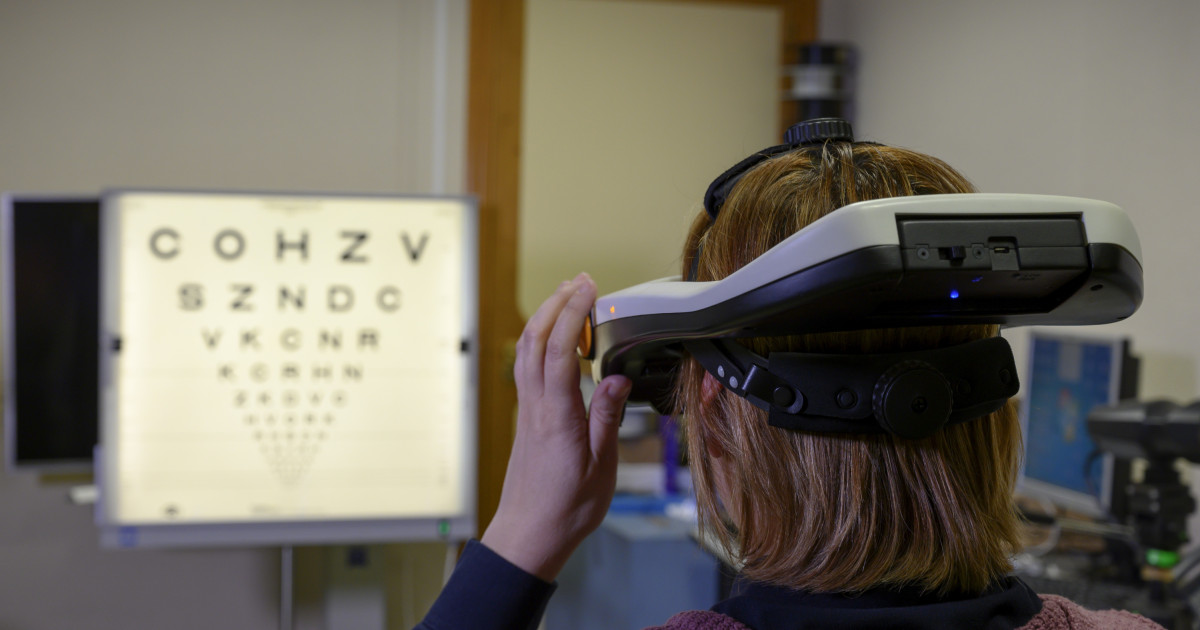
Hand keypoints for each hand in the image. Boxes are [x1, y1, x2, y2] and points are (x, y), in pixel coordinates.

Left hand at [481, 273, 631, 581]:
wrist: (528, 535)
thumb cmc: (566, 509)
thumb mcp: (600, 468)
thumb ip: (607, 420)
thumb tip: (616, 379)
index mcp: (557, 416)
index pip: (561, 351)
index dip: (573, 314)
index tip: (590, 289)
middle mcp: (536, 407)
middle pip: (536, 340)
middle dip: (556, 304)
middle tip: (580, 281)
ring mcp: (527, 411)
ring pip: (526, 351)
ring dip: (544, 318)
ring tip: (567, 298)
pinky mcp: (526, 418)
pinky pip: (527, 368)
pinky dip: (539, 342)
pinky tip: (554, 339)